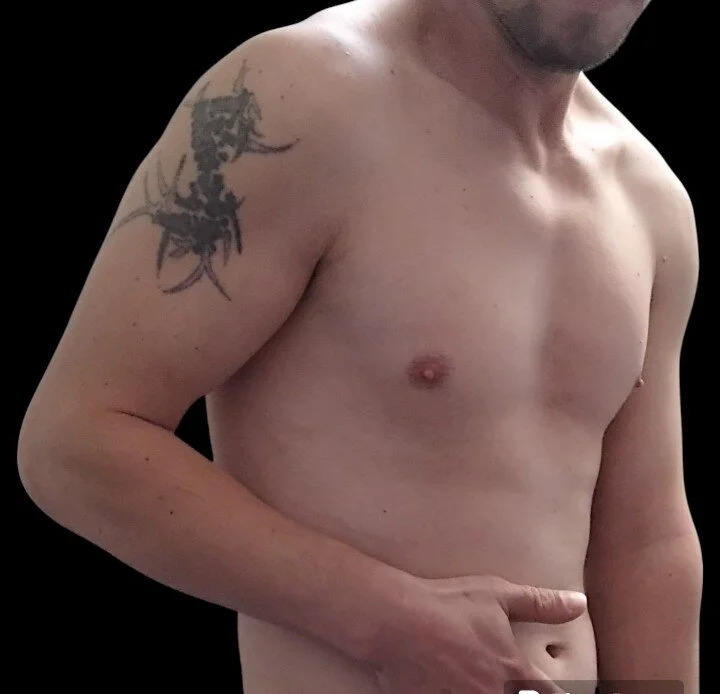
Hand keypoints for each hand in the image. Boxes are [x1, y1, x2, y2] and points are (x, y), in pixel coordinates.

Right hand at [367, 574, 586, 693]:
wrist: (398, 621)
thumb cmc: (449, 604)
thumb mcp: (498, 595)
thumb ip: (541, 603)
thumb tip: (579, 603)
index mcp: (513, 670)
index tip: (556, 691)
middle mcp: (493, 693)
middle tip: (516, 685)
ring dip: (490, 692)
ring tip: (478, 681)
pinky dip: (456, 693)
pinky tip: (454, 685)